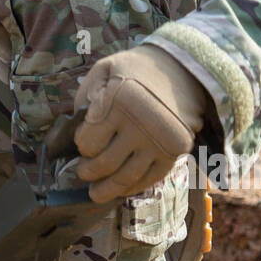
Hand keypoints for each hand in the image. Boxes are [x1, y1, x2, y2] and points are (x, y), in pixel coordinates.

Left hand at [73, 45, 209, 202]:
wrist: (182, 69)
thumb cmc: (137, 70)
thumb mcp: (106, 69)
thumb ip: (87, 94)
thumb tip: (77, 125)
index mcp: (118, 101)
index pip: (89, 141)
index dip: (81, 146)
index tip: (81, 144)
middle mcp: (139, 123)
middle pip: (104, 164)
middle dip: (88, 171)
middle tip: (83, 171)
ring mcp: (159, 141)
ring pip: (126, 178)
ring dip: (106, 189)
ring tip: (95, 192)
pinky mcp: (175, 152)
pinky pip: (150, 179)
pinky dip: (132, 188)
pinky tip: (120, 189)